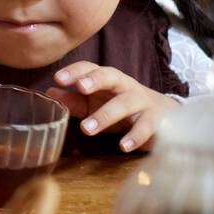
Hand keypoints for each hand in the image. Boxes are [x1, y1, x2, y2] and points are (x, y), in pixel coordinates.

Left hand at [46, 61, 178, 152]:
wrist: (164, 115)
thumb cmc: (120, 106)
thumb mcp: (96, 103)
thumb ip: (74, 100)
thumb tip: (49, 92)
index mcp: (106, 79)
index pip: (90, 67)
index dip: (74, 71)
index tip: (57, 78)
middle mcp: (124, 85)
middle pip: (110, 76)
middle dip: (95, 80)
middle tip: (80, 87)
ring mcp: (141, 101)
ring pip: (124, 104)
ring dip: (105, 116)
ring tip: (86, 129)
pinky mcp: (155, 119)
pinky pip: (147, 126)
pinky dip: (136, 136)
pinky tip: (123, 146)